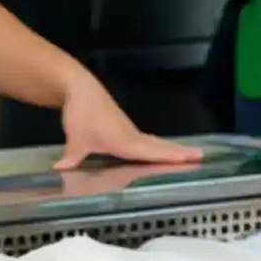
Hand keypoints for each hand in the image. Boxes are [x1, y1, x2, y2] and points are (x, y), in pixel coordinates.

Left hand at [54, 73, 203, 169]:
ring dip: (171, 149)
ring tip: (189, 156)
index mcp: (124, 141)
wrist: (80, 89)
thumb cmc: (81, 114)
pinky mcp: (124, 128)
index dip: (170, 157)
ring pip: (154, 143)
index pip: (151, 152)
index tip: (190, 159)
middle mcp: (132, 136)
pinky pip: (146, 141)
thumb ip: (71, 158)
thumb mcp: (75, 140)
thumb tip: (59, 170)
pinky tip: (159, 152)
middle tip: (201, 157)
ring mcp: (129, 131)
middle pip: (159, 146)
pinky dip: (157, 146)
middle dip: (179, 152)